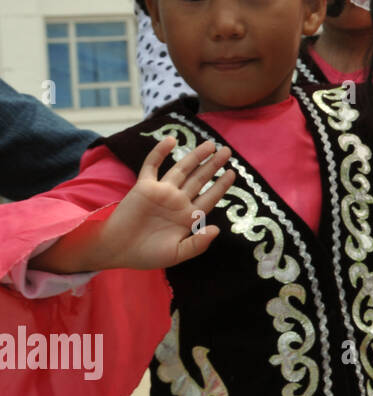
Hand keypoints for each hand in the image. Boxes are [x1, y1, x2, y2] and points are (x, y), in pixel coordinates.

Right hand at [95, 137, 235, 270]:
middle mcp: (177, 201)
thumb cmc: (146, 255)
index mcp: (188, 216)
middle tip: (227, 151)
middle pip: (199, 179)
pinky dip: (160, 152)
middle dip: (213, 165)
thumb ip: (197, 244)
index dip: (221, 185)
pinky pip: (152, 165)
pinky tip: (171, 140)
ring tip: (210, 144)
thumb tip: (217, 229)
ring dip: (195, 156)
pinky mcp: (144, 187)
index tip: (233, 173)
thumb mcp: (177, 254)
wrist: (116, 250)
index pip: (210, 197)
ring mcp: (161, 192)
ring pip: (182, 169)